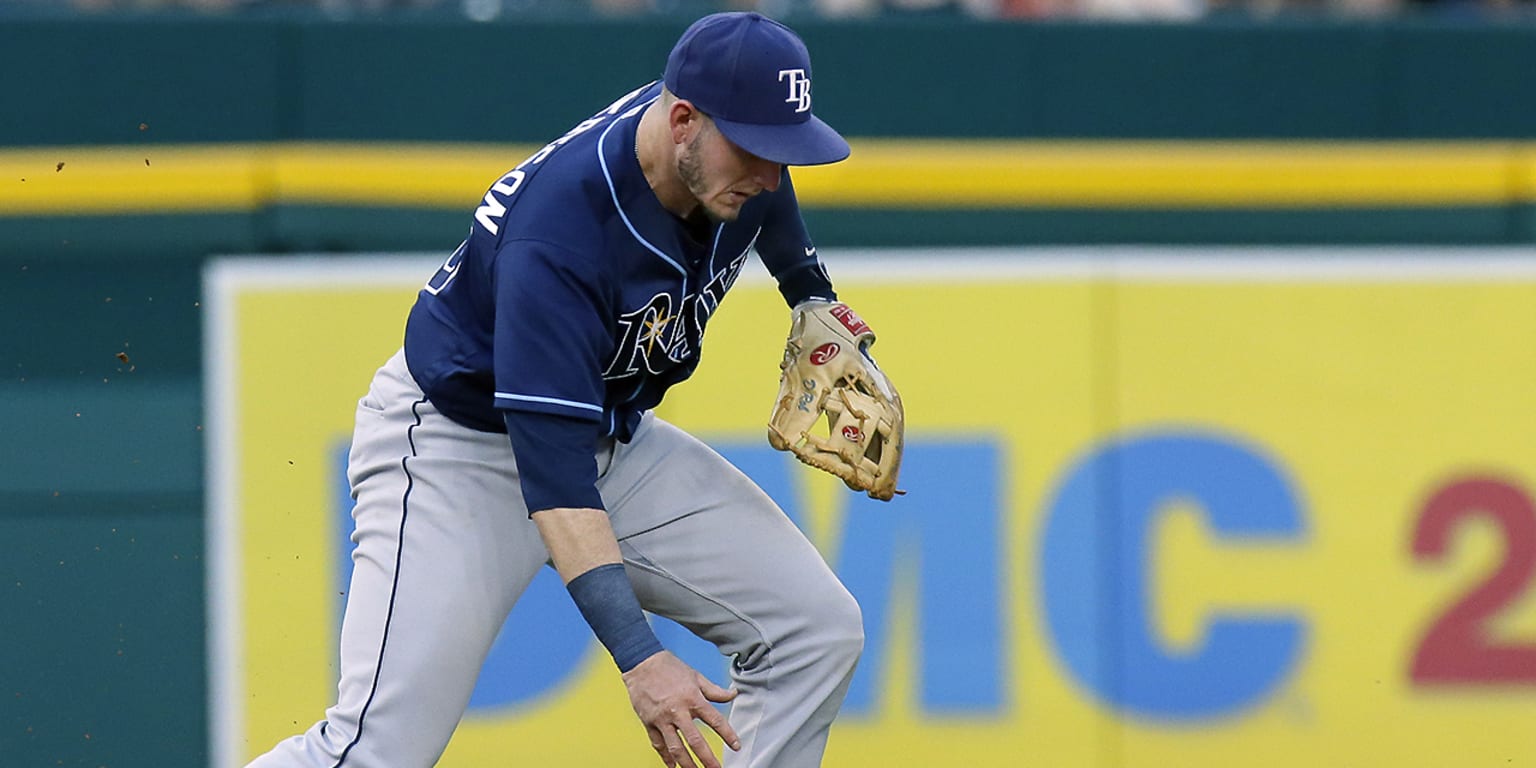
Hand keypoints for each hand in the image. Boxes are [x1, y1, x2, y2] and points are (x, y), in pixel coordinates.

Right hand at [622, 651, 740, 767]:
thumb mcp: (696, 676)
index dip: (728, 735)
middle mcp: (678, 711)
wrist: (642, 663)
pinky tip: (673, 766)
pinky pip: (658, 744)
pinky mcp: (649, 723)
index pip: (715, 721)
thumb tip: (733, 694)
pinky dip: (665, 758)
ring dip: (687, 764)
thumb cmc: (669, 667)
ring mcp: (662, 719)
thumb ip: (714, 690)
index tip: (736, 746)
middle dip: (707, 759)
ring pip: (675, 748)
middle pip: (695, 741)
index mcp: (693, 699)